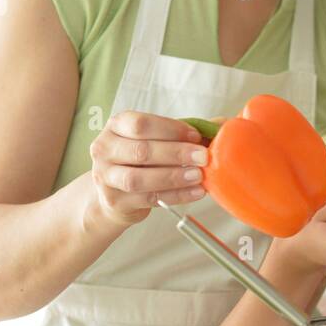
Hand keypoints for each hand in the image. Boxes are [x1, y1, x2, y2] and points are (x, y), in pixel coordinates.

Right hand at [88, 111, 209, 226]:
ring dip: (173, 177)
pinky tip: (195, 192)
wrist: (115, 192)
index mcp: (116, 126)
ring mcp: (105, 176)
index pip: (140, 124)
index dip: (171, 129)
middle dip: (176, 154)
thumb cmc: (141, 160)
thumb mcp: (156, 139)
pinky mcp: (114, 201)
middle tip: (203, 157)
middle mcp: (104, 149)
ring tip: (198, 176)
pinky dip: (176, 195)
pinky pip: (148, 199)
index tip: (196, 136)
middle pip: (141, 151)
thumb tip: (221, 127)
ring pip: (139, 179)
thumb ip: (182, 132)